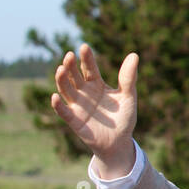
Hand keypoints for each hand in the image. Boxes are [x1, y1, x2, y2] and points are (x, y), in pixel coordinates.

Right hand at [49, 44, 138, 177]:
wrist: (119, 142)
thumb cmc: (123, 118)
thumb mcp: (128, 97)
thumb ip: (128, 78)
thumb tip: (134, 54)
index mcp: (96, 84)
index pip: (89, 68)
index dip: (86, 58)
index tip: (84, 47)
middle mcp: (84, 92)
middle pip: (74, 76)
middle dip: (71, 66)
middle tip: (69, 56)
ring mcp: (77, 105)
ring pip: (65, 90)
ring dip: (62, 80)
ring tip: (61, 69)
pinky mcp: (73, 120)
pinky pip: (63, 111)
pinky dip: (57, 105)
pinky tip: (54, 97)